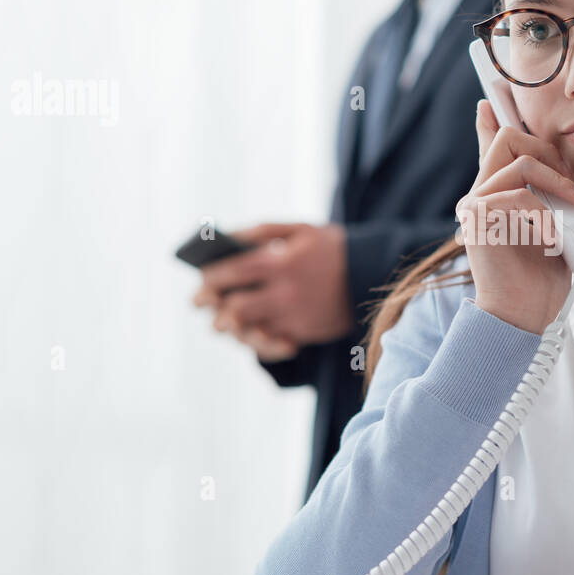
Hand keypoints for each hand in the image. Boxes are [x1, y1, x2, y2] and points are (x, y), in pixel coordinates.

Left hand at [191, 222, 353, 352]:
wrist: (374, 274)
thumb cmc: (331, 248)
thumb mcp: (299, 229)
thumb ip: (261, 232)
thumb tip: (227, 237)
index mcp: (281, 263)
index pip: (231, 273)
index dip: (208, 278)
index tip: (200, 281)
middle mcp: (285, 293)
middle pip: (235, 308)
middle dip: (213, 308)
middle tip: (200, 304)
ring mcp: (295, 317)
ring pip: (248, 331)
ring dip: (230, 327)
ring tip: (222, 322)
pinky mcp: (305, 334)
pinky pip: (270, 344)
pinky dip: (256, 340)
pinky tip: (251, 332)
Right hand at [459, 99, 573, 333]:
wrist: (523, 315)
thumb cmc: (543, 278)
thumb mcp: (557, 229)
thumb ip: (553, 202)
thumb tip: (568, 180)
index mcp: (497, 193)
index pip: (489, 145)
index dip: (490, 119)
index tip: (489, 101)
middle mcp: (481, 193)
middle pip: (509, 137)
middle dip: (548, 151)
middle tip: (571, 185)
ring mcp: (475, 204)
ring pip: (518, 162)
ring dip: (556, 183)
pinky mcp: (477, 220)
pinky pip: (517, 197)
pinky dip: (545, 216)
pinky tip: (555, 238)